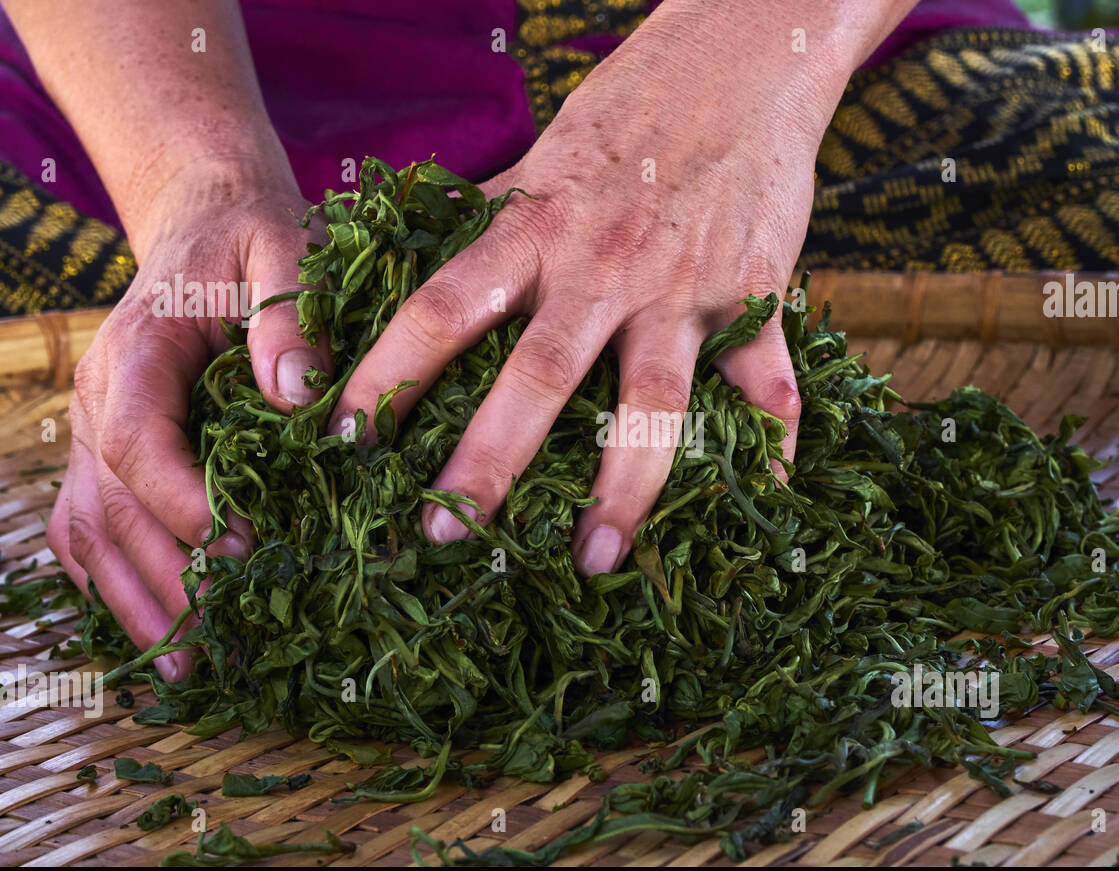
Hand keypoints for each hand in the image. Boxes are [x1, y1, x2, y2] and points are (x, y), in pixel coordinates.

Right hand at [47, 162, 331, 679]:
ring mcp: (97, 429)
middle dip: (163, 580)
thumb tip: (300, 395)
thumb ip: (290, 317)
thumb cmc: (252, 239)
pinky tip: (155, 632)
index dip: (182, 505)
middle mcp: (101, 400)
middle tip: (215, 645)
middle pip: (113, 506)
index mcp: (137, 355)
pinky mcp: (113, 449)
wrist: (209, 223)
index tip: (238, 551)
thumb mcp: (282, 252)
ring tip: (183, 669)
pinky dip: (114, 583)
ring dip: (133, 601)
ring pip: (93, 529)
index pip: (140, 444)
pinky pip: (92, 525)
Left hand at [328, 5, 867, 575]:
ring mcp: (683, 288)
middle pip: (540, 375)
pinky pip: (767, 382)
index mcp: (539, 229)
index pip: (445, 307)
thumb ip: (483, 223)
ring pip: (654, 403)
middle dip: (489, 459)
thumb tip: (398, 259)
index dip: (389, 371)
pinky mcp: (754, 294)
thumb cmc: (628, 115)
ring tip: (592, 560)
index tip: (344, 438)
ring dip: (622, 488)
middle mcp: (604, 267)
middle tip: (443, 530)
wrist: (740, 57)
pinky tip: (762, 500)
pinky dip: (770, 442)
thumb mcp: (541, 159)